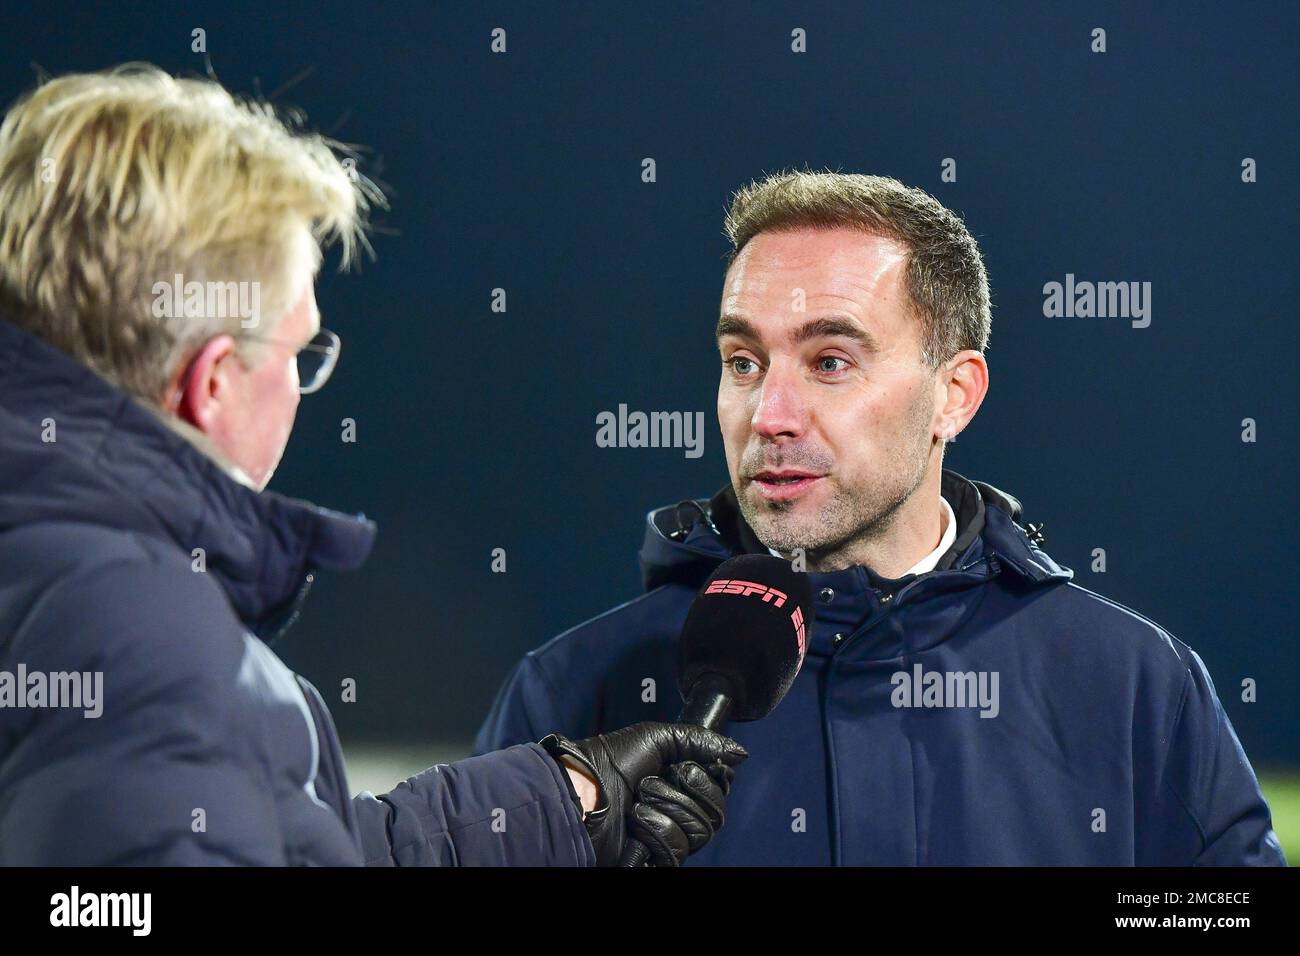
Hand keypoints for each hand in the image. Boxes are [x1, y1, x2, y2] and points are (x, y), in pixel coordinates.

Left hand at [540, 722, 746, 866]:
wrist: (581, 793)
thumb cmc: (609, 763)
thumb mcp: (656, 737)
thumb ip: (700, 740)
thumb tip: (739, 752)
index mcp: (679, 781)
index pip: (719, 789)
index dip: (710, 781)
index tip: (688, 770)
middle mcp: (677, 809)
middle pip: (715, 813)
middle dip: (684, 795)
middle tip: (652, 783)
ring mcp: (667, 836)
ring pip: (699, 832)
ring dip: (666, 811)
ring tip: (638, 803)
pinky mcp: (656, 858)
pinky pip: (677, 851)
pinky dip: (656, 832)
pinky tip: (636, 824)